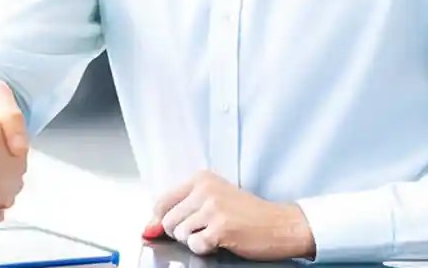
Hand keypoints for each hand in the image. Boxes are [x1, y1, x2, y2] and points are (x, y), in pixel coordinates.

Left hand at [146, 171, 314, 260]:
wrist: (280, 224)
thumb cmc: (247, 214)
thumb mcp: (212, 200)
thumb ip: (180, 210)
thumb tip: (147, 230)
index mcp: (200, 179)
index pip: (161, 201)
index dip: (159, 220)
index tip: (165, 229)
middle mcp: (204, 190)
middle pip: (167, 221)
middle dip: (180, 233)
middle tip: (201, 231)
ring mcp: (213, 208)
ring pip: (180, 234)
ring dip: (194, 241)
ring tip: (213, 234)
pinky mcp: (221, 228)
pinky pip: (196, 245)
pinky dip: (205, 249)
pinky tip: (220, 241)